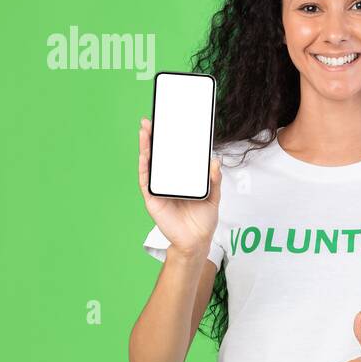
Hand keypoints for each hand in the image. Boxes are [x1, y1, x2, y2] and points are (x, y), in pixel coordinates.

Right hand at [138, 117, 220, 256]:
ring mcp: (159, 189)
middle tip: (151, 120)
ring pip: (149, 164)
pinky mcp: (153, 198)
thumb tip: (215, 161)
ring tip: (145, 129)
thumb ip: (214, 180)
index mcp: (182, 179)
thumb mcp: (213, 197)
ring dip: (145, 147)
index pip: (174, 157)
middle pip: (158, 156)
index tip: (169, 124)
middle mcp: (168, 181)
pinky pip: (146, 180)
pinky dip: (144, 166)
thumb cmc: (203, 220)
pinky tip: (145, 153)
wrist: (196, 241)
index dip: (170, 141)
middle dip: (153, 138)